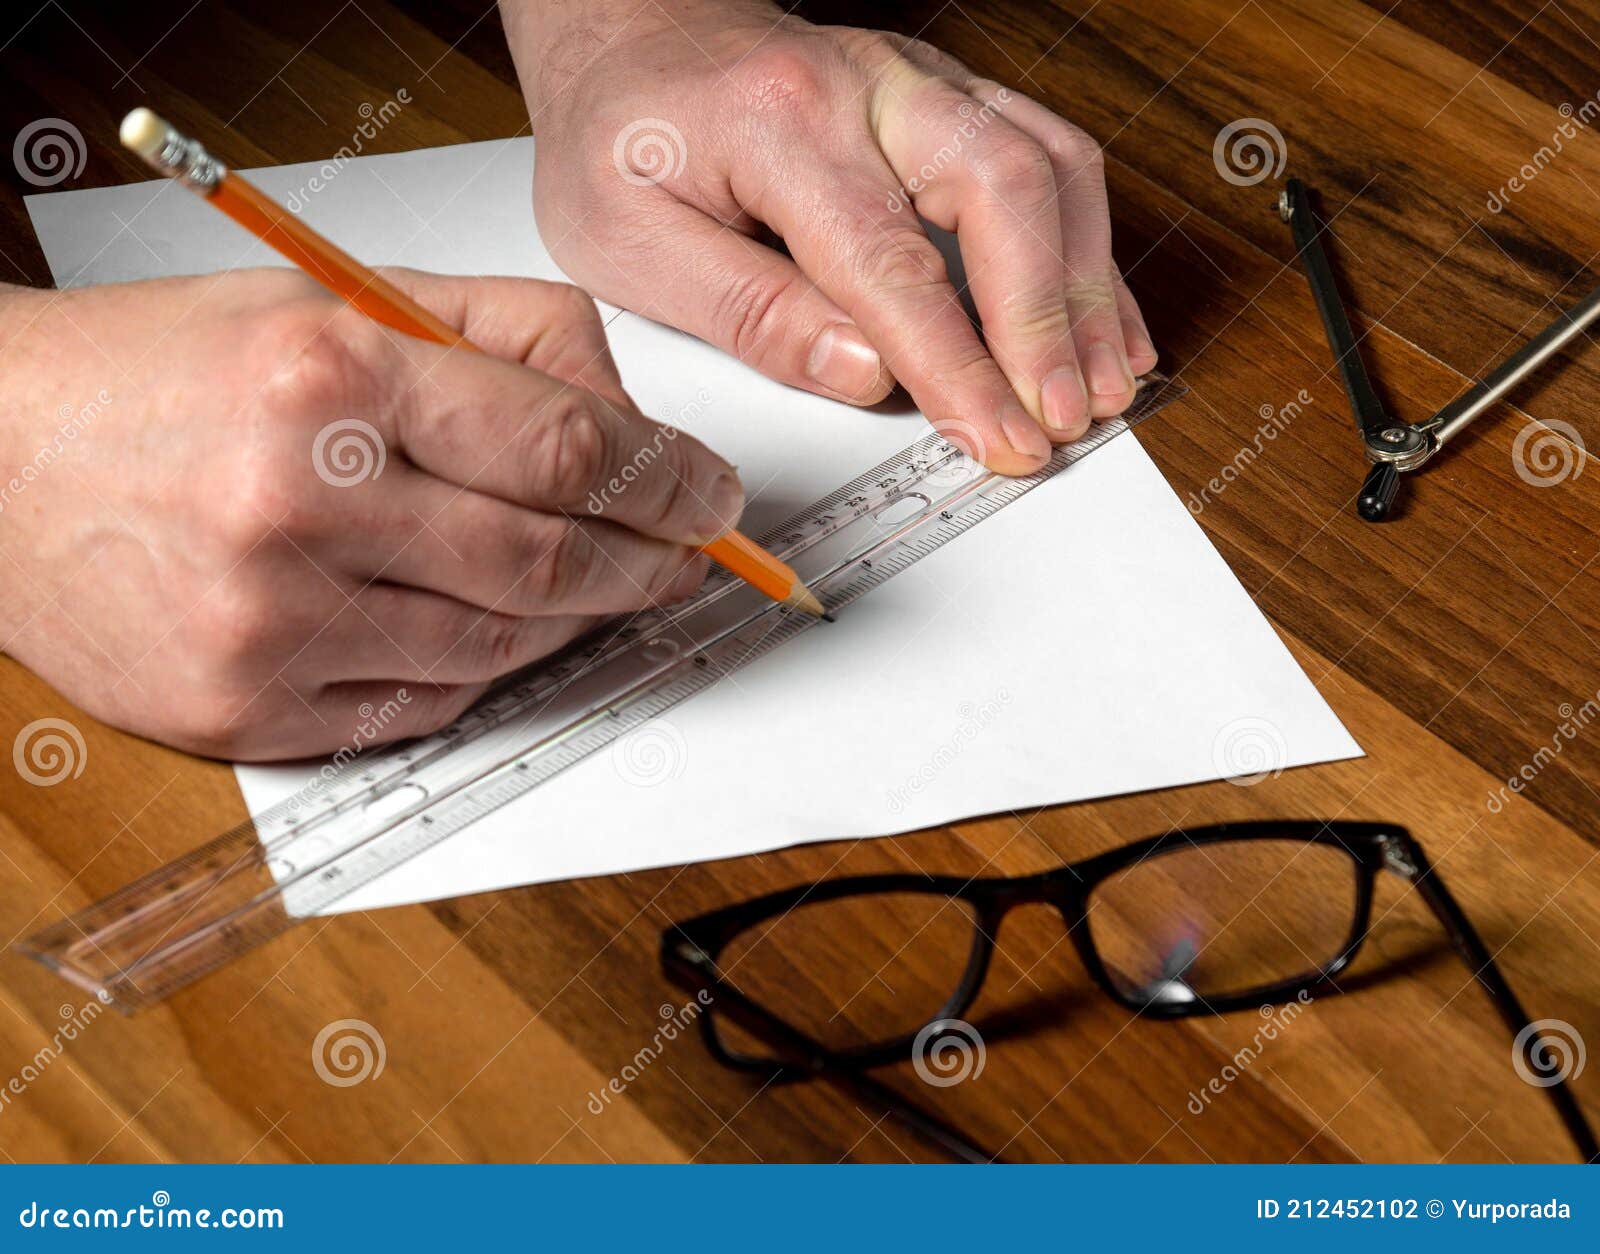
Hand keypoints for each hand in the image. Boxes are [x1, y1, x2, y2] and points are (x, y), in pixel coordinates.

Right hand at [0, 269, 740, 759]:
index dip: (664, 479)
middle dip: (649, 561)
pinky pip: (425, 703)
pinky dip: (488, 667)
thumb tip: (630, 419)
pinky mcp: (249, 711)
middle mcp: (299, 502)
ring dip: (579, 618)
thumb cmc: (168, 373)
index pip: (563, 444)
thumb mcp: (336, 299)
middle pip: (548, 557)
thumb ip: (503, 335)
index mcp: (329, 374)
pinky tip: (509, 629)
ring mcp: (271, 622)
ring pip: (500, 642)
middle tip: (691, 553)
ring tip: (611, 585)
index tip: (709, 493)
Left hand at [504, 0, 1156, 474]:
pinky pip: (1049, 156)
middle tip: (1063, 417)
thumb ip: (751, 312)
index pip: (891, 262)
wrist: (629, 31)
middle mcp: (870, 87)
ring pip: (1050, 164)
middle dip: (1047, 320)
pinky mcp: (946, 95)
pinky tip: (1100, 319)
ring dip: (1086, 285)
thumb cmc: (620, 135)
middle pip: (1004, 189)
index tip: (998, 437)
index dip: (957, 364)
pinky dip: (1086, 245)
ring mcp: (920, 81)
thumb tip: (865, 376)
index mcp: (780, 124)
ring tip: (1106, 384)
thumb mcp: (631, 243)